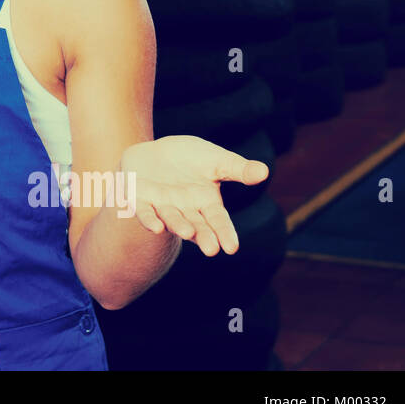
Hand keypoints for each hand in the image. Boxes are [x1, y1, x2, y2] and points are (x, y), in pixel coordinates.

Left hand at [120, 135, 268, 256]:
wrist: (153, 153)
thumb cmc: (189, 159)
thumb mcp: (215, 159)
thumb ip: (237, 168)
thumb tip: (265, 171)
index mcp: (206, 203)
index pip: (218, 221)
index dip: (225, 234)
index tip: (232, 248)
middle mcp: (185, 210)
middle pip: (197, 225)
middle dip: (204, 237)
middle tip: (212, 250)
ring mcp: (162, 206)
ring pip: (172, 219)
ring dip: (179, 226)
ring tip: (188, 232)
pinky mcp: (139, 199)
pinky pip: (144, 212)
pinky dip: (149, 220)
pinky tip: (155, 228)